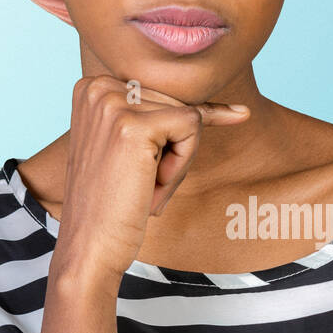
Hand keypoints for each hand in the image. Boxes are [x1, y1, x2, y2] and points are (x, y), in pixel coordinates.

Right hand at [51, 74, 250, 288]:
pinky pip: (192, 128)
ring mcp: (112, 104)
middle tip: (134, 182)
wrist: (89, 246)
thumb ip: (161, 115)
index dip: (163, 140)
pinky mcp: (134, 126)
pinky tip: (150, 187)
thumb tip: (242, 110)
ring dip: (175, 160)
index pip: (161, 96)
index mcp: (91, 86)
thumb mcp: (132, 146)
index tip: (136, 167)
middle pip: (176, 103)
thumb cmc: (114, 202)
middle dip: (170, 149)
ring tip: (138, 185)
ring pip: (188, 116)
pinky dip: (181, 165)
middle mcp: (98, 87)